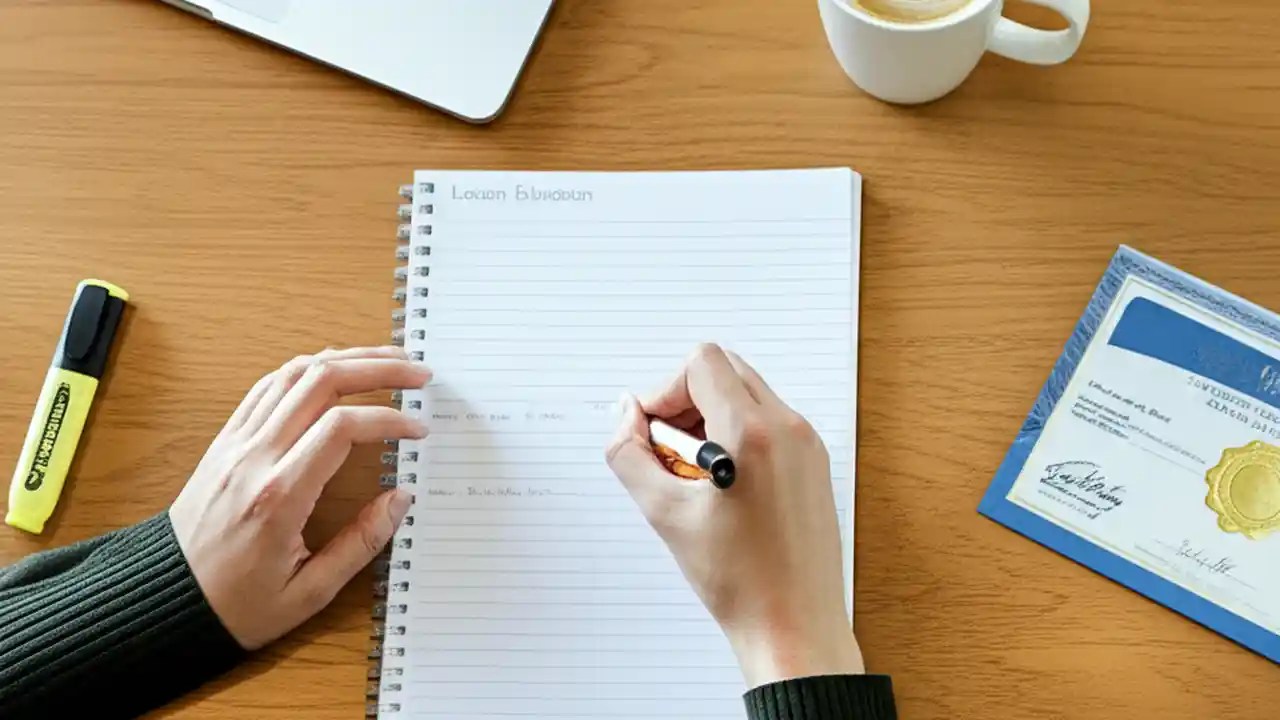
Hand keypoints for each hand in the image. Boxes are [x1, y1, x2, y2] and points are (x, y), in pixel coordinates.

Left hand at [170, 346, 429, 649]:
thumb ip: (361, 543)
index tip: (419, 429)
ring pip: (293, 372)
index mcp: (278, 496)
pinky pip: (267, 386)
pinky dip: (308, 368)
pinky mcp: (226, 440)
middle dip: (377, 369)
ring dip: (345, 359)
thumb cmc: (237, 605)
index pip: (341, 428)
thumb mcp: (309, 593)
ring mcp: (236, 443)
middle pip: (320, 382)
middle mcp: (255, 458)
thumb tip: (401, 498)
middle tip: (417, 373)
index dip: (388, 419)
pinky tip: (336, 370)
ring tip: (386, 361)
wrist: (167, 601)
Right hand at [605, 343, 863, 686]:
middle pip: (726, 372)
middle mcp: (789, 428)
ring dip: (710, 420)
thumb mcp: (664, 513)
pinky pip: (769, 424)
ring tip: (694, 476)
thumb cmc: (738, 580)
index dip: (664, 391)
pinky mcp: (814, 465)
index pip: (702, 363)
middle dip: (686, 402)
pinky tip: (722, 488)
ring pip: (748, 396)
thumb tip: (627, 418)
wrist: (794, 625)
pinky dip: (738, 438)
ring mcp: (808, 445)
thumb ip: (629, 455)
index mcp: (754, 432)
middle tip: (669, 451)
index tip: (652, 433)